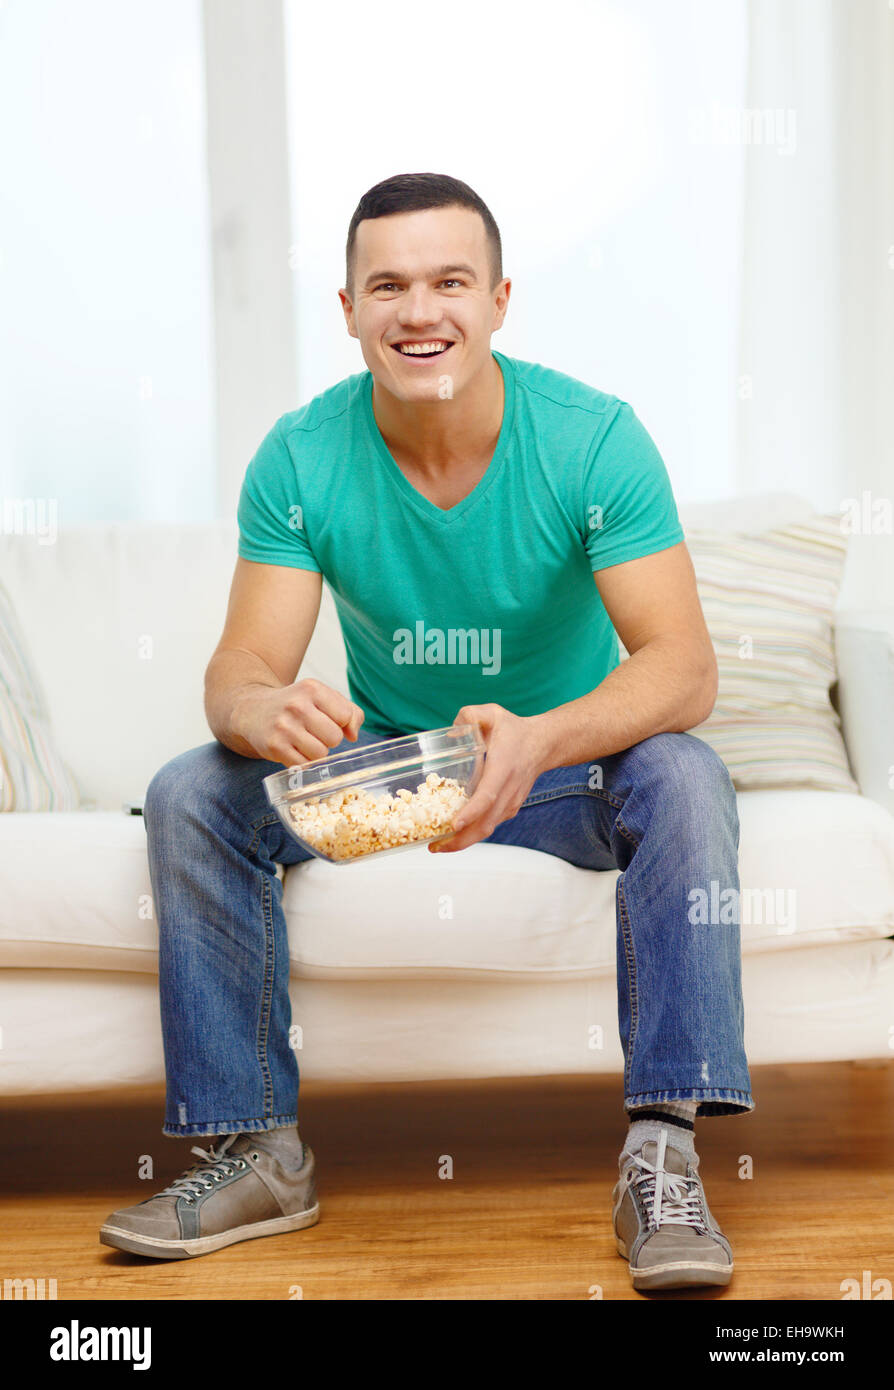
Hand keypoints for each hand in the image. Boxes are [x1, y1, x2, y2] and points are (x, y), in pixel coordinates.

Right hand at [233, 678, 364, 765]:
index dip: (340, 723)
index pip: (345, 716)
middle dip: (328, 739)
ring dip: (316, 752)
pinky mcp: (274, 746)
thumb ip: (349, 712)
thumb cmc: (295, 706)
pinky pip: (304, 765)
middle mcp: (297, 705)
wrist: (252, 711)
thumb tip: (353, 735)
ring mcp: (284, 726)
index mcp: (312, 688)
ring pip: (321, 753)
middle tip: (313, 732)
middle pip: (334, 737)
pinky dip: (302, 761)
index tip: (326, 720)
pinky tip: (292, 749)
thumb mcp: (321, 698)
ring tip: (302, 741)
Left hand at [429, 704, 549, 852]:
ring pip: (488, 829)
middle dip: (460, 840)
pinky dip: (472, 834)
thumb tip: (452, 730)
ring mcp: (510, 802)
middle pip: (486, 823)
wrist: (543, 744)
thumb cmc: (515, 730)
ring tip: (437, 846)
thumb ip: (471, 715)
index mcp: (503, 767)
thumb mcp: (493, 713)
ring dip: (463, 841)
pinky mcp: (509, 808)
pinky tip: (453, 835)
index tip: (454, 824)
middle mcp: (509, 790)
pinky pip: (490, 825)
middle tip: (434, 846)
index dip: (471, 812)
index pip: (488, 795)